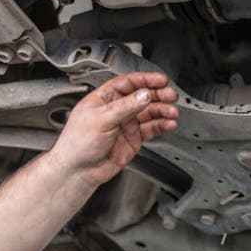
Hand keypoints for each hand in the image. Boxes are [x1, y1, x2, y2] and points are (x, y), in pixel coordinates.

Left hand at [50, 71, 178, 186]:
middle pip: (142, 97)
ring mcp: (126, 124)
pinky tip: (169, 123)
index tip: (160, 80)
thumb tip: (144, 95)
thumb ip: (125, 106)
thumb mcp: (102, 118)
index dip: (146, 80)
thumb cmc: (78, 143)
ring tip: (173, 112)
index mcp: (105, 98)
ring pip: (149, 113)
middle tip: (171, 95)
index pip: (129, 83)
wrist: (80, 170)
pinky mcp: (133, 138)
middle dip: (158, 95)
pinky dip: (162, 125)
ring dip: (162, 111)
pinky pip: (151, 129)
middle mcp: (117, 109)